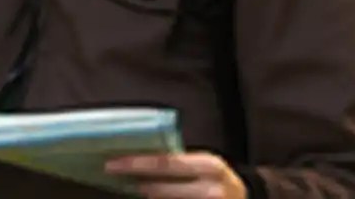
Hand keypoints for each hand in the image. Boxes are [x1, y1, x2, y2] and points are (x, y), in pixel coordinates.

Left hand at [104, 152, 245, 198]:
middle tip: (112, 174)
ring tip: (128, 188)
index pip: (166, 163)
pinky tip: (147, 197)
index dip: (136, 163)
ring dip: (145, 196)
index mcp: (209, 166)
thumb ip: (178, 163)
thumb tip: (138, 159)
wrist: (243, 197)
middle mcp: (211, 189)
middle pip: (161, 189)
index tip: (113, 162)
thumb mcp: (203, 165)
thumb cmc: (215, 178)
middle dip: (135, 183)